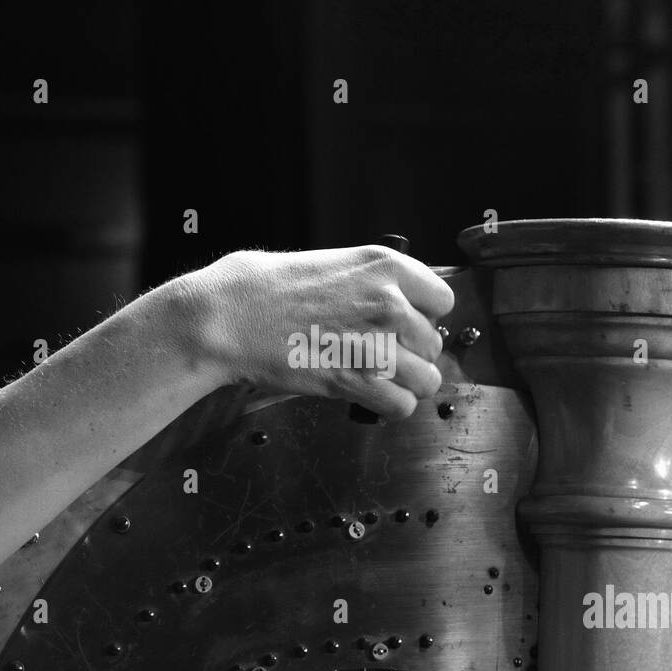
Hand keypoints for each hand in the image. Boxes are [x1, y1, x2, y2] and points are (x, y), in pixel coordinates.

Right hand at [195, 245, 454, 417]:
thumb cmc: (266, 286)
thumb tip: (397, 305)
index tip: (405, 325)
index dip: (424, 316)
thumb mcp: (331, 263)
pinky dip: (389, 407)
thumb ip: (371, 283)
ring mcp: (377, 344)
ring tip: (379, 380)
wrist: (229, 315)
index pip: (442, 300)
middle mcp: (391, 302)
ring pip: (426, 379)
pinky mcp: (357, 381)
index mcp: (386, 265)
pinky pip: (402, 405)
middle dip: (412, 354)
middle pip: (433, 344)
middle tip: (381, 356)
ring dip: (406, 384)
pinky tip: (369, 397)